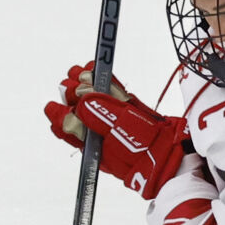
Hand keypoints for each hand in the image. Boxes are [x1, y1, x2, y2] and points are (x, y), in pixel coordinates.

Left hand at [48, 64, 190, 199]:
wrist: (173, 153)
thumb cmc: (144, 149)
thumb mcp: (117, 132)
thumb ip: (98, 114)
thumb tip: (81, 100)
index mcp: (91, 144)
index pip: (67, 128)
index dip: (58, 114)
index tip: (51, 106)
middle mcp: (101, 134)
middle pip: (79, 112)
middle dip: (73, 94)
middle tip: (71, 81)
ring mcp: (117, 124)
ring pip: (96, 102)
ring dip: (87, 85)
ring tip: (81, 71)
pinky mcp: (132, 115)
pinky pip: (115, 98)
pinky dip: (108, 84)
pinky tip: (98, 70)